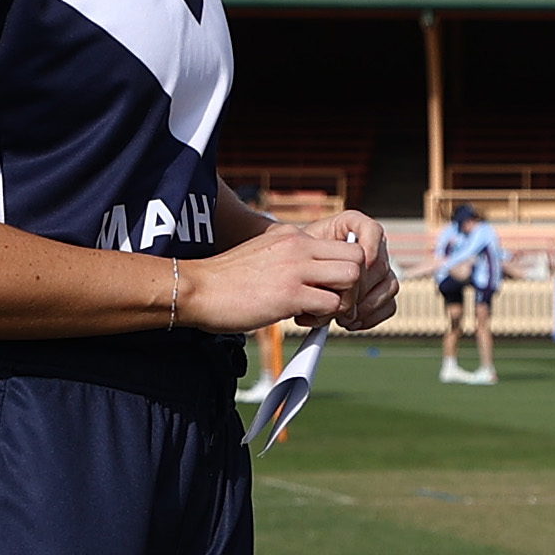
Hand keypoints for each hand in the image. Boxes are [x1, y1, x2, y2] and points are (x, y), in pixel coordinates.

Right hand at [183, 218, 395, 337]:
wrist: (196, 289)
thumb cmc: (226, 279)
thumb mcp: (262, 254)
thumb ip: (288, 258)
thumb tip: (309, 276)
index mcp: (292, 235)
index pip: (341, 245)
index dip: (343, 270)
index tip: (329, 287)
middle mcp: (298, 246)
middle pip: (357, 258)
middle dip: (353, 285)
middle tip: (332, 302)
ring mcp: (296, 268)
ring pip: (352, 278)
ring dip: (342, 301)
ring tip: (317, 312)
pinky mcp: (290, 294)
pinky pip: (331, 305)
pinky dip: (323, 318)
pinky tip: (300, 320)